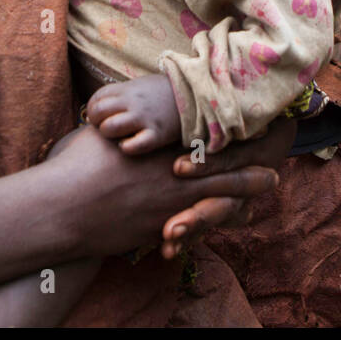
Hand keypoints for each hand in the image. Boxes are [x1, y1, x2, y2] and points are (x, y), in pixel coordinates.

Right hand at [46, 125, 278, 258]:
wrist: (63, 207)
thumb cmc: (74, 169)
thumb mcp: (99, 138)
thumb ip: (116, 130)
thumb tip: (108, 115)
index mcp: (159, 145)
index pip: (202, 131)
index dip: (227, 125)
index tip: (248, 117)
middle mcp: (171, 169)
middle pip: (222, 160)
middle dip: (250, 154)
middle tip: (277, 148)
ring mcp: (171, 199)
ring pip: (222, 192)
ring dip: (247, 187)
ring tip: (270, 179)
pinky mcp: (165, 225)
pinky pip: (205, 221)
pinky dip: (223, 216)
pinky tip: (239, 214)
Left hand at [86, 74, 182, 154]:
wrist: (195, 95)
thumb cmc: (161, 95)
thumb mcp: (138, 88)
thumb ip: (117, 97)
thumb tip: (91, 113)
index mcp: (126, 89)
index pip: (95, 100)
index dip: (94, 112)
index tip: (102, 119)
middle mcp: (132, 101)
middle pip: (97, 112)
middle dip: (97, 123)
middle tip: (108, 129)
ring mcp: (144, 117)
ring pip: (109, 128)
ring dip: (110, 135)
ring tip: (120, 137)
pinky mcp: (157, 134)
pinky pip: (132, 146)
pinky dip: (127, 148)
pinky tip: (132, 146)